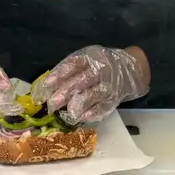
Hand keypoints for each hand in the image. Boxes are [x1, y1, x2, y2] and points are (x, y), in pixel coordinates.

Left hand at [33, 46, 149, 123]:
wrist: (128, 71)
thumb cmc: (99, 67)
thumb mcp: (86, 61)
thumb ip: (69, 72)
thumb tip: (48, 88)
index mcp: (91, 58)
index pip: (73, 64)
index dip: (60, 74)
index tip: (47, 84)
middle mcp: (101, 70)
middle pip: (82, 81)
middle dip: (66, 92)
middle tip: (53, 103)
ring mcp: (109, 85)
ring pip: (93, 94)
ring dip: (79, 104)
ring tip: (68, 112)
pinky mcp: (114, 98)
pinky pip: (103, 107)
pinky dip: (92, 112)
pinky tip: (82, 117)